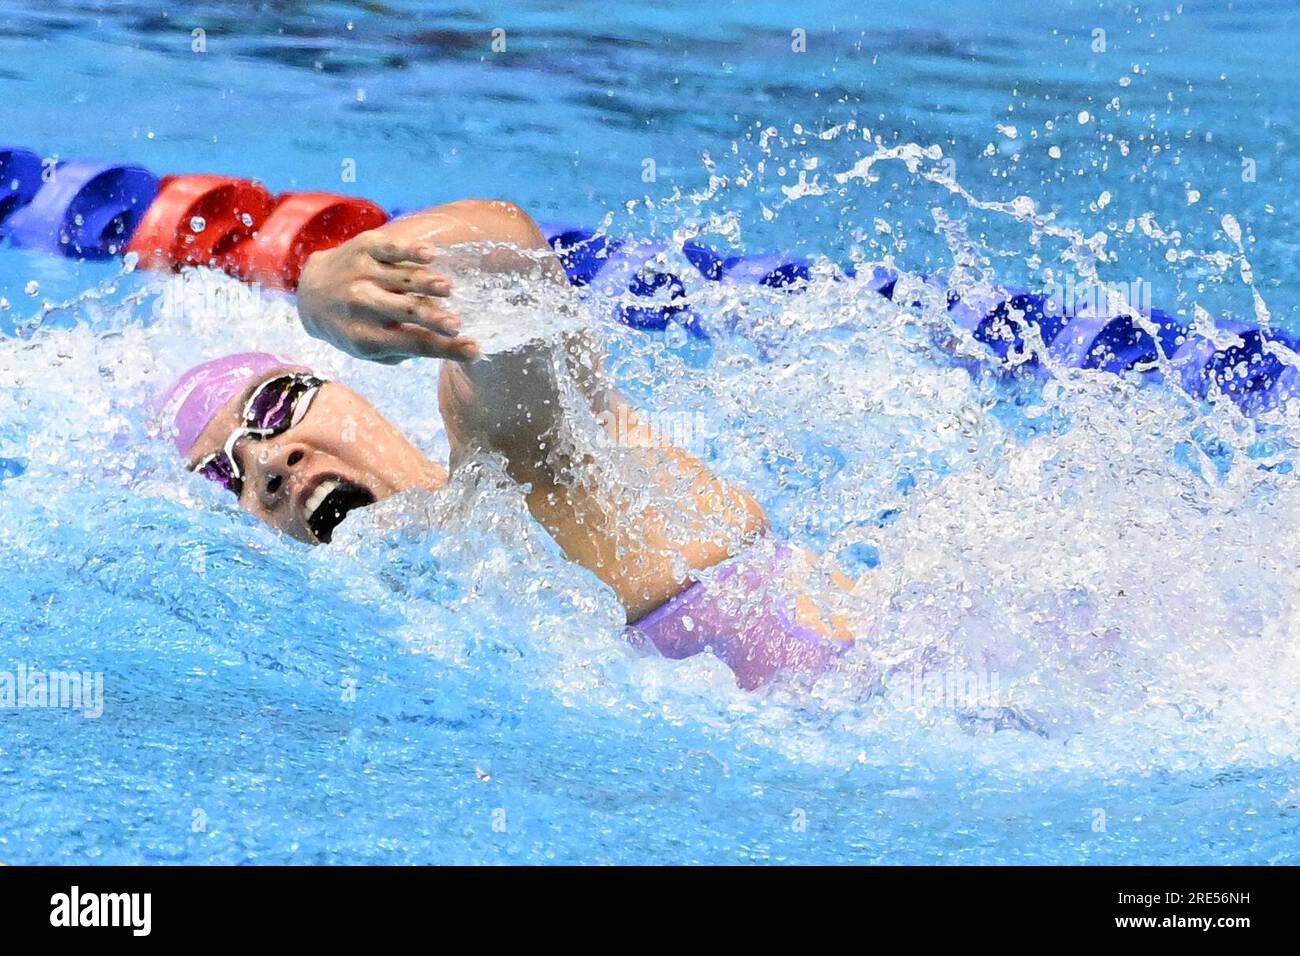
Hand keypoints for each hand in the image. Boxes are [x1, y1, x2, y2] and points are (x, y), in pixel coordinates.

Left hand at [296, 230, 479, 363]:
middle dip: (433, 319)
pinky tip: (431, 255)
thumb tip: (450, 347)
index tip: (475, 351)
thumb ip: (405, 348)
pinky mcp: (362, 249)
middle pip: (405, 312)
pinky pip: (389, 248)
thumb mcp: (373, 348)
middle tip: (457, 325)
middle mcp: (361, 306)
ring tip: (448, 289)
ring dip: (426, 284)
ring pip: (400, 279)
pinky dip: (410, 251)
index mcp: (367, 338)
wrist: (311, 294)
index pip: (414, 344)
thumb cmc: (354, 327)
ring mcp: (360, 274)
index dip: (445, 348)